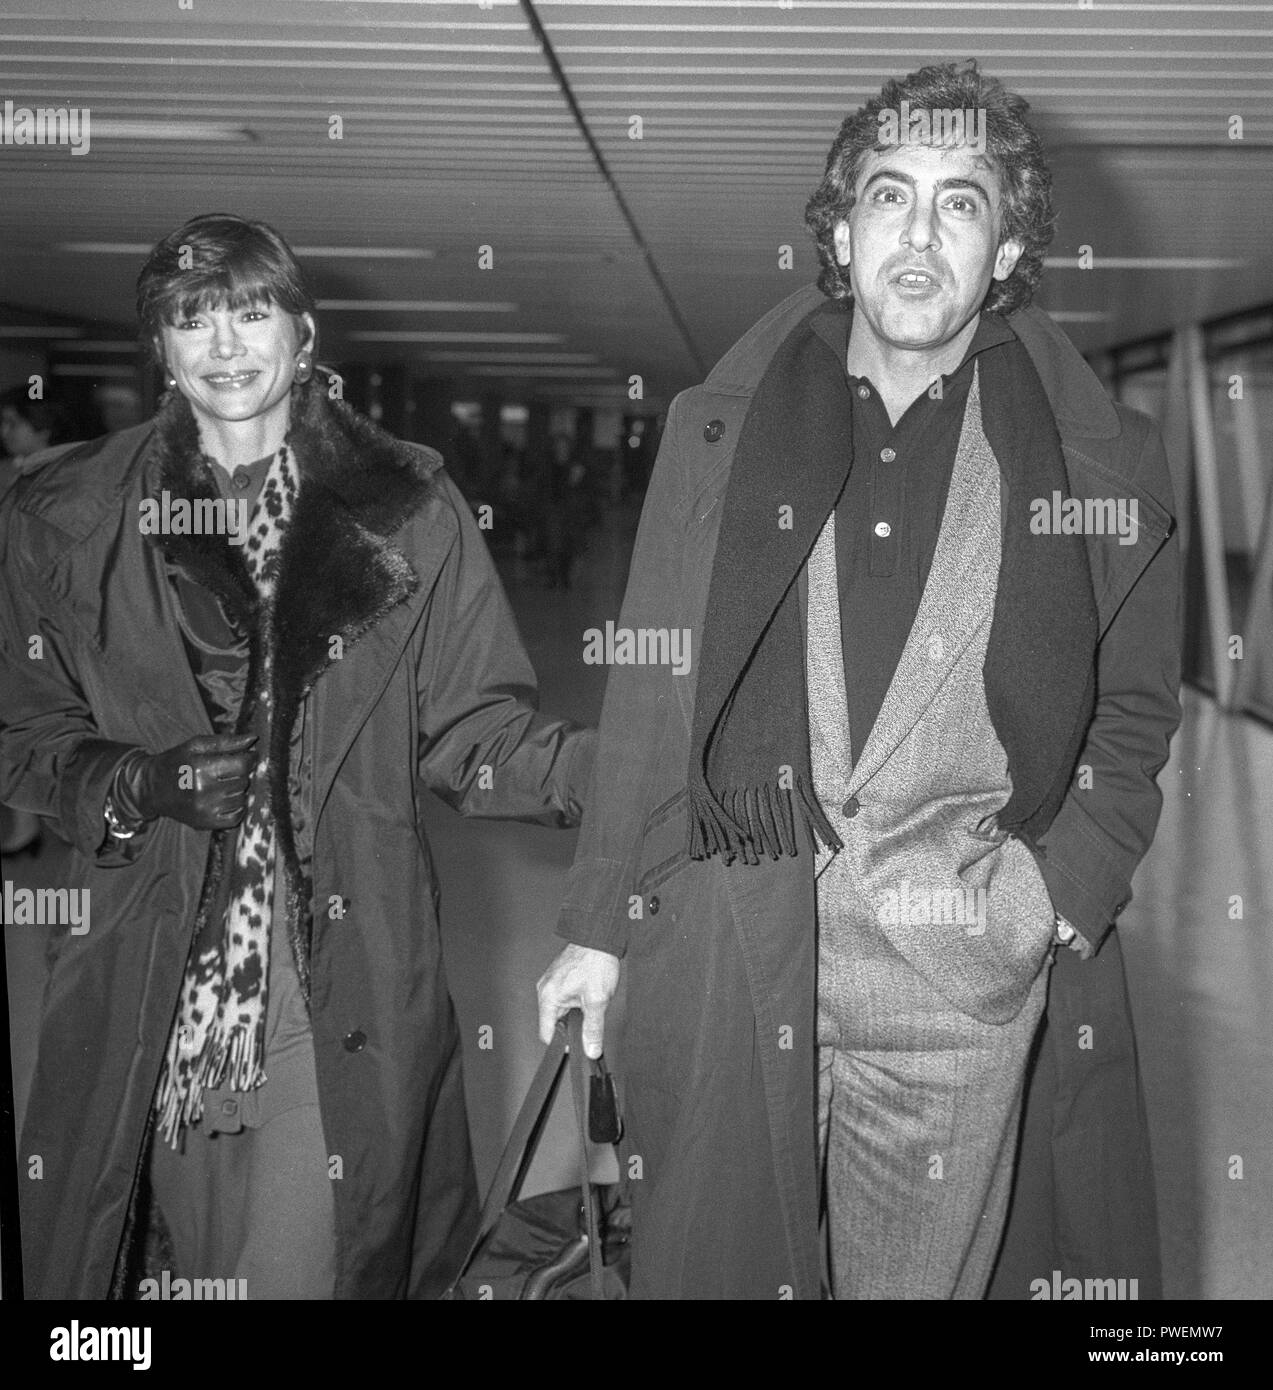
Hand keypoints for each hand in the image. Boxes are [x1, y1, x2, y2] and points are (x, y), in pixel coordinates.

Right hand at [126, 733, 257, 830]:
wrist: (151, 788)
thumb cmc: (176, 762)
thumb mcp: (196, 745)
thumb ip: (225, 741)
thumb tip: (253, 738)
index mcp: (200, 767)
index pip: (242, 764)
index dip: (249, 758)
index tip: (248, 756)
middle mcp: (203, 791)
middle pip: (243, 781)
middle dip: (241, 773)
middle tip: (228, 770)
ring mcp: (205, 810)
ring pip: (242, 798)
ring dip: (238, 790)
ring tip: (222, 784)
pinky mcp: (205, 824)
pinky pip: (236, 817)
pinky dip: (236, 807)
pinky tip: (224, 799)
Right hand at [537, 943, 619, 1058]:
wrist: (599, 937)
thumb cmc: (595, 962)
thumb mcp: (597, 1000)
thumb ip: (593, 1029)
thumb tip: (591, 1050)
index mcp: (548, 997)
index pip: (547, 1034)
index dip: (563, 1044)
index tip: (577, 1046)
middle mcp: (545, 990)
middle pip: (554, 1023)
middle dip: (572, 1026)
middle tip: (590, 1020)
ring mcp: (551, 982)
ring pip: (560, 1010)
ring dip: (575, 1013)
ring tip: (590, 1002)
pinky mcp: (558, 977)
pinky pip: (563, 998)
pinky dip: (575, 1002)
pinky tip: (588, 995)